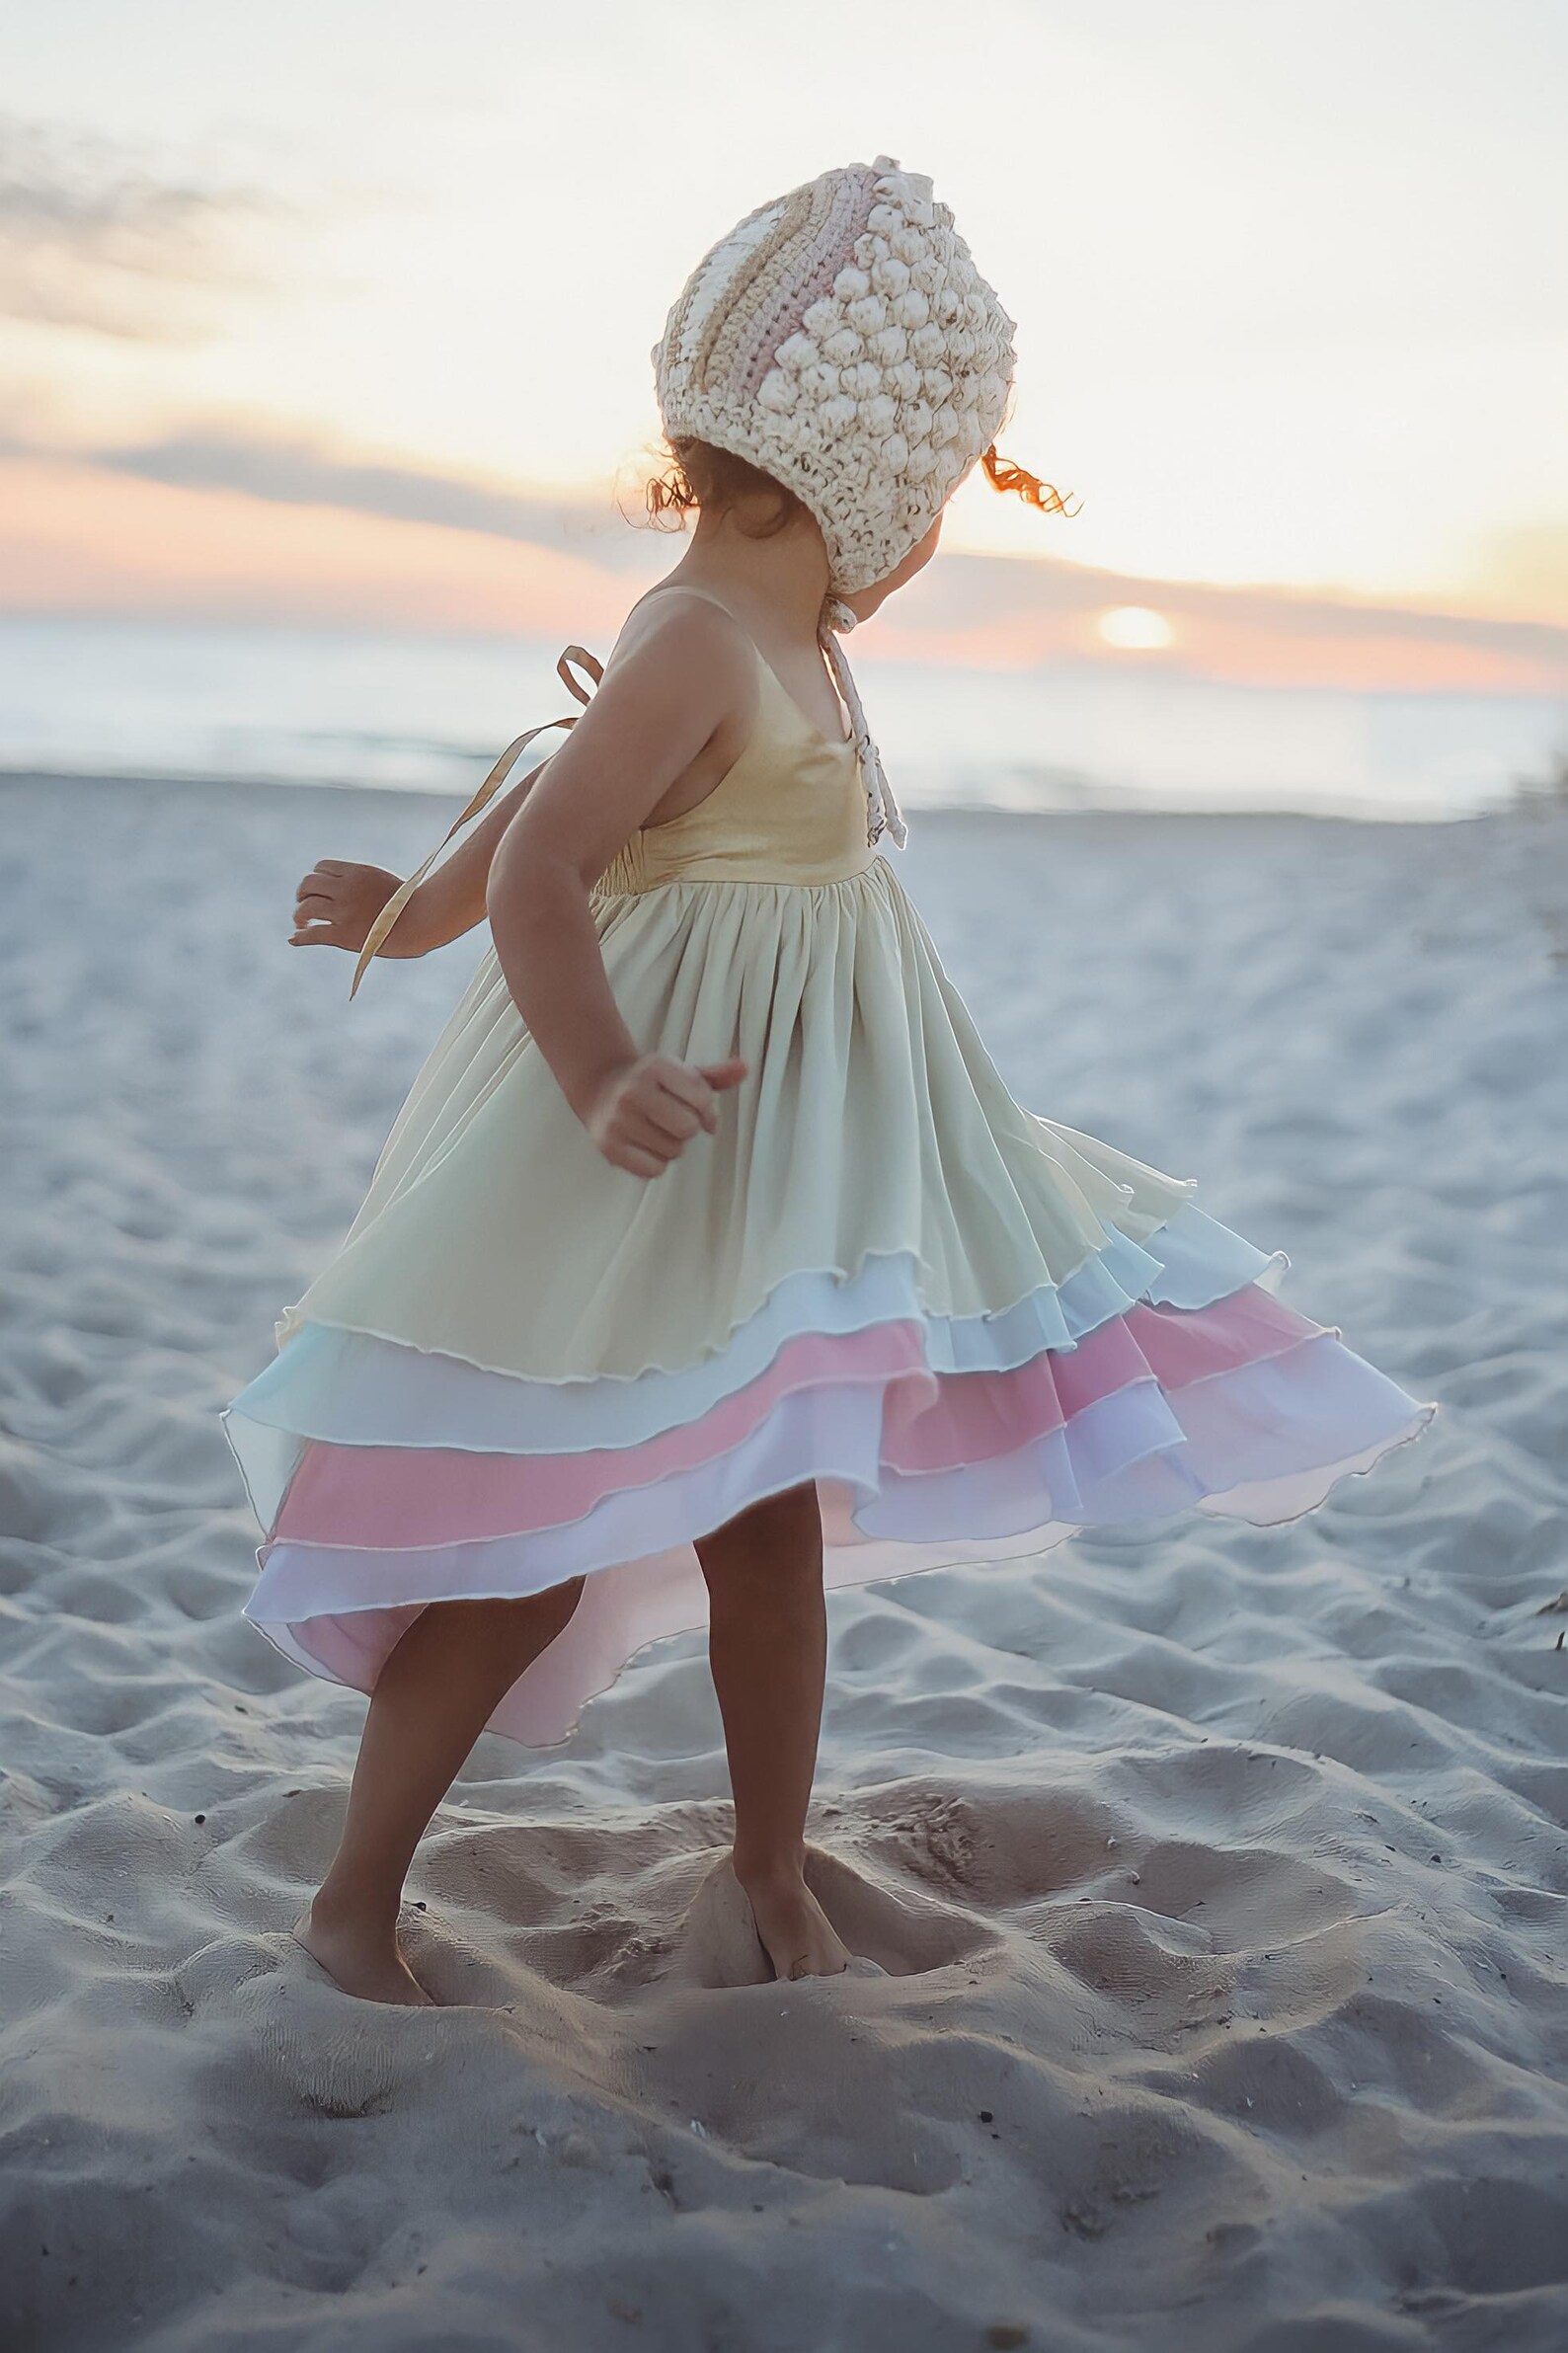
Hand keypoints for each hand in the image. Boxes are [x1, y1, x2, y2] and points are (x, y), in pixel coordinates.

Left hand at [289, 861, 402, 951]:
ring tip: (301, 922)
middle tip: (304, 904)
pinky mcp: (343, 934)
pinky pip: (313, 934)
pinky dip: (301, 937)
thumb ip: (364, 883)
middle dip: (303, 893)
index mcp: (357, 872)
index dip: (316, 878)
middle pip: (309, 883)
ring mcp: (344, 911)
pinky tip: (295, 939)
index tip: (318, 889)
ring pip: (306, 907)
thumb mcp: (384, 882)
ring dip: (300, 915)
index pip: (322, 867)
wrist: (422, 920)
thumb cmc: (411, 904)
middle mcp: (346, 888)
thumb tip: (357, 889)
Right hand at [584, 1054, 747, 1178]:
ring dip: (672, 1146)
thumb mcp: (681, 1072)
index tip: (701, 1112)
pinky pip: (654, 1170)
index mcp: (655, 1066)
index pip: (702, 1097)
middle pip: (687, 1127)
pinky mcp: (609, 1147)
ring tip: (656, 1129)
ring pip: (672, 1151)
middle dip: (688, 1128)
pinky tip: (646, 1145)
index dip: (709, 1111)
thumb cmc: (652, 1082)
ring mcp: (618, 1120)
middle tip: (673, 1120)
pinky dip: (657, 1163)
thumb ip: (715, 1075)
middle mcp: (632, 1091)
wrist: (601, 1086)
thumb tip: (745, 1068)